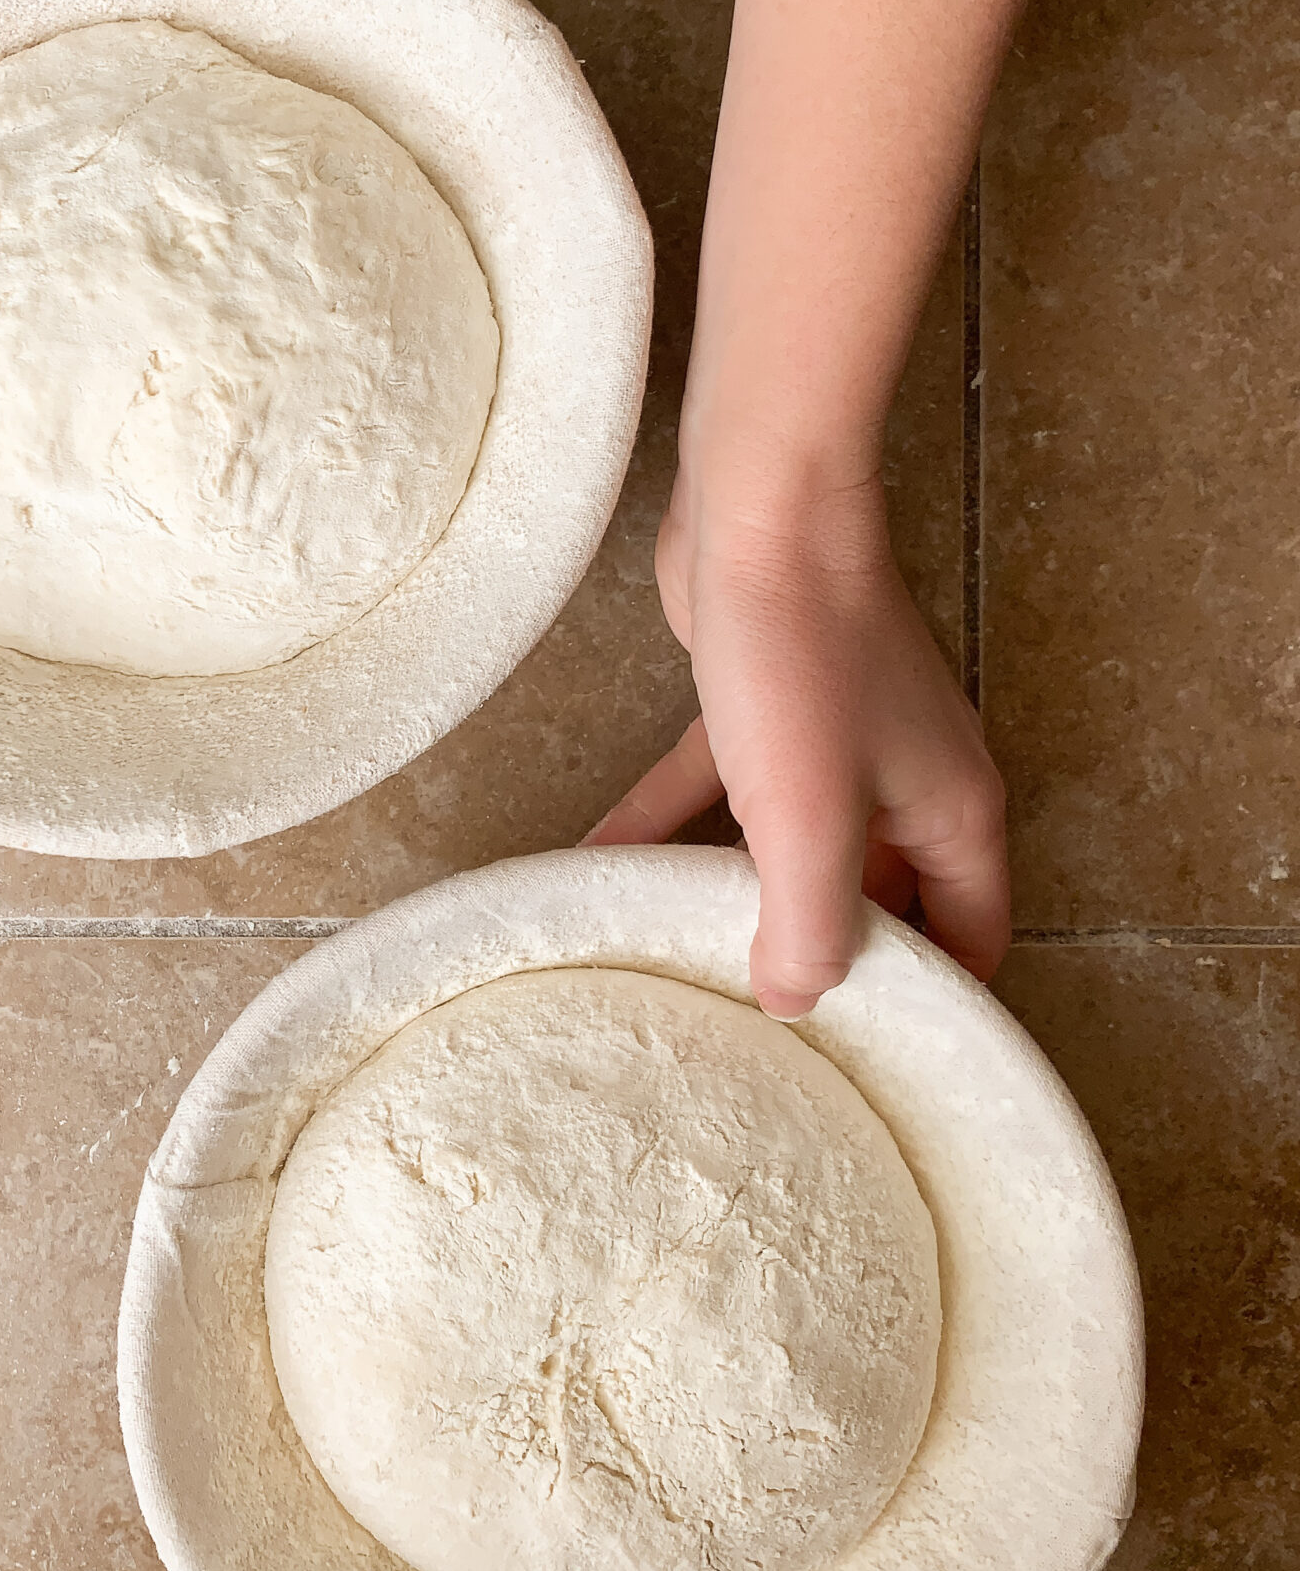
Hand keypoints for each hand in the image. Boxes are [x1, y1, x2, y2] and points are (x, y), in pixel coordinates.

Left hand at [588, 476, 1008, 1017]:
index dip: (934, 1000)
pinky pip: (720, 791)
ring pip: (793, 848)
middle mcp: (908, 781)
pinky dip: (669, 828)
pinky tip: (599, 865)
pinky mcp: (764, 705)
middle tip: (754, 1024)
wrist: (761, 512)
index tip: (872, 1058)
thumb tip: (796, 1002)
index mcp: (954, 815)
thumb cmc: (803, 660)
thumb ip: (812, 926)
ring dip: (735, 898)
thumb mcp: (810, 820)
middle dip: (821, 957)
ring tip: (674, 960)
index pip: (970, 936)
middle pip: (879, 900)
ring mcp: (837, 740)